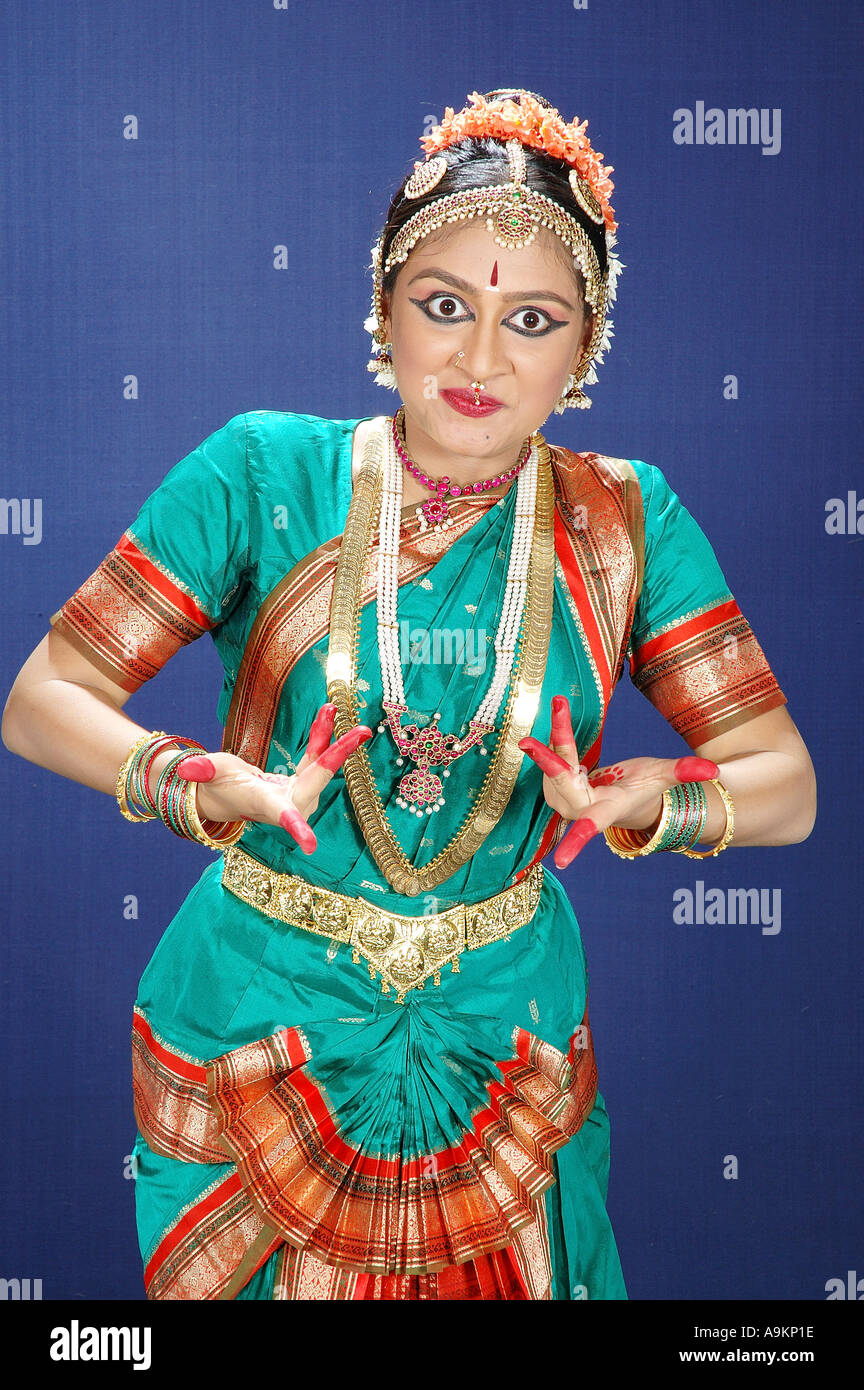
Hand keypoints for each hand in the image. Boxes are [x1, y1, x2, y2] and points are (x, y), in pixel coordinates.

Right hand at [170, 703, 371, 852]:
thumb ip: (202, 770)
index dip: (297, 829)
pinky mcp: (302, 783)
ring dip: (330, 738)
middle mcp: (287, 803)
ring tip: (332, 707)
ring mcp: (298, 794)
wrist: (223, 794)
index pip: (282, 817)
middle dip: (339, 754)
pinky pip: (316, 759)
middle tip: (361, 731)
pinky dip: (322, 738)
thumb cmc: (215, 785)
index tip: (311, 845)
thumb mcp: (208, 773)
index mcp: (264, 805)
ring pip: (320, 765)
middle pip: (318, 778)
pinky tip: (328, 714)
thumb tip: (186, 767)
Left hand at [519, 695, 717, 867]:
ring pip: (553, 764)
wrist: (621, 795)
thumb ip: (684, 772)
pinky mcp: (552, 787)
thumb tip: (715, 771)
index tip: (560, 863)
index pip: (592, 828)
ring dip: (556, 734)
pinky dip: (552, 736)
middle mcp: (579, 808)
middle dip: (547, 758)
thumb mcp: (663, 776)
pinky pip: (550, 758)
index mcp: (606, 810)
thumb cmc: (642, 788)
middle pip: (560, 779)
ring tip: (559, 703)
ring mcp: (563, 799)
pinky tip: (558, 716)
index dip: (576, 845)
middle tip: (527, 741)